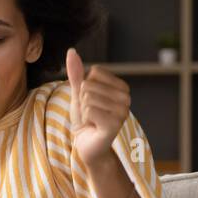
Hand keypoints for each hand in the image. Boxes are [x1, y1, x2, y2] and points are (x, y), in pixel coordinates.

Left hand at [66, 47, 129, 164]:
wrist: (87, 145)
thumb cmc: (85, 119)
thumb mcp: (78, 93)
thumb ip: (76, 73)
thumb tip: (71, 51)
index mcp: (122, 87)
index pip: (93, 72)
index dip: (84, 88)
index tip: (91, 103)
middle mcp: (126, 97)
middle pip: (89, 85)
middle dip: (83, 101)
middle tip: (90, 114)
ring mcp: (123, 111)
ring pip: (88, 97)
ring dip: (84, 111)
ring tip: (92, 121)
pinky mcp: (115, 124)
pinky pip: (89, 110)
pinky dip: (85, 119)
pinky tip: (93, 127)